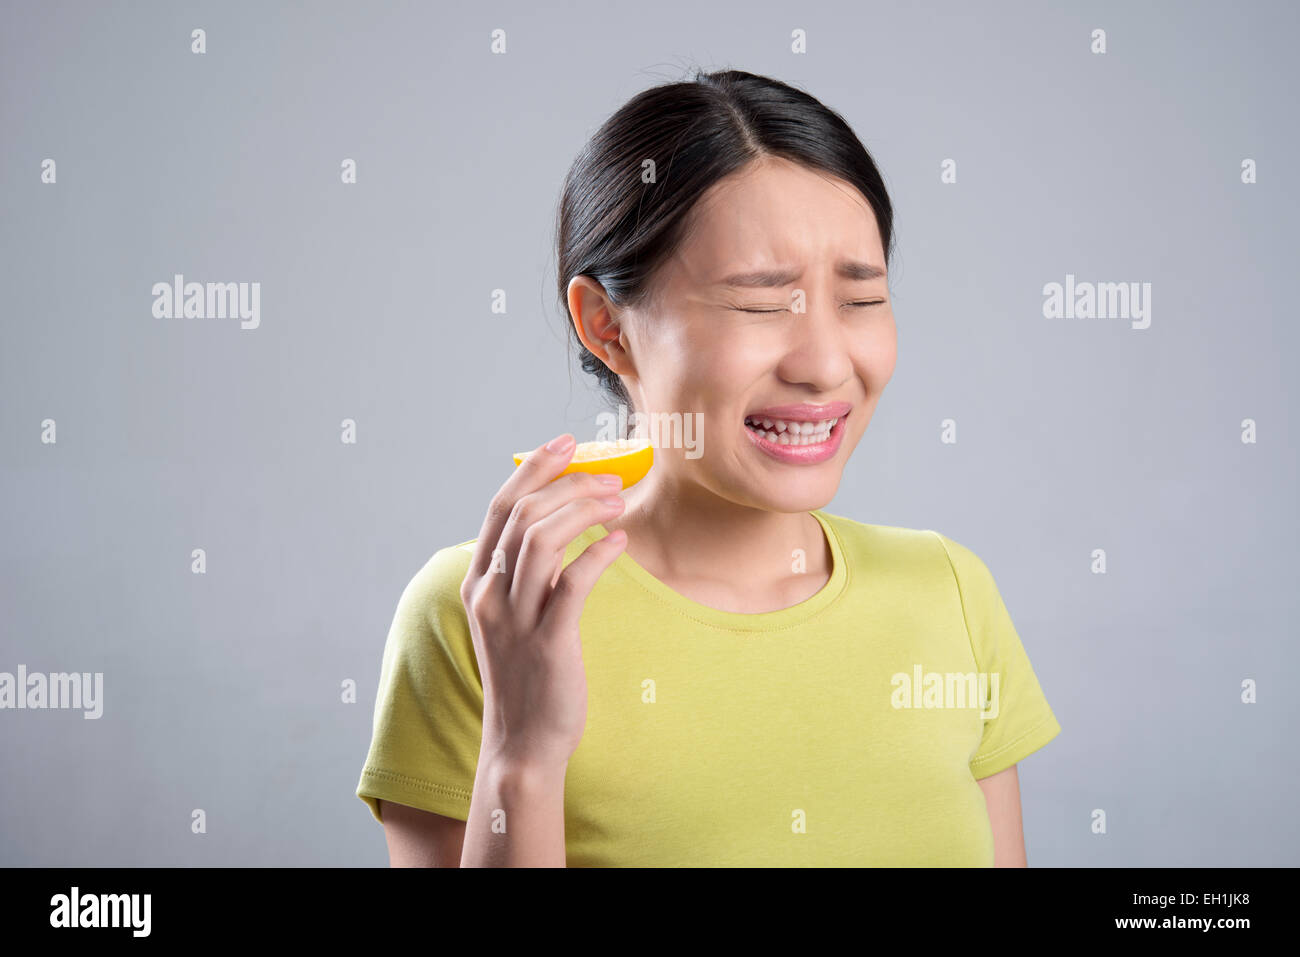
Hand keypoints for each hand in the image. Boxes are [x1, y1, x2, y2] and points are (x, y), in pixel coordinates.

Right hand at [459, 433, 627, 769]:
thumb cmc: (527, 676)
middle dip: (568, 484)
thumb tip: (560, 525)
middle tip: (609, 477)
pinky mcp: (547, 642)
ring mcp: (515, 620)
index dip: (534, 470)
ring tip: (619, 503)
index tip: (566, 443)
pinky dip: (598, 554)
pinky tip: (620, 543)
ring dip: (584, 512)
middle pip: (522, 515)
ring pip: (541, 541)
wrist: (523, 743)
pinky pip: (572, 584)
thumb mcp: (513, 618)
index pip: (500, 509)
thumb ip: (526, 575)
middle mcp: (489, 596)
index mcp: (477, 583)